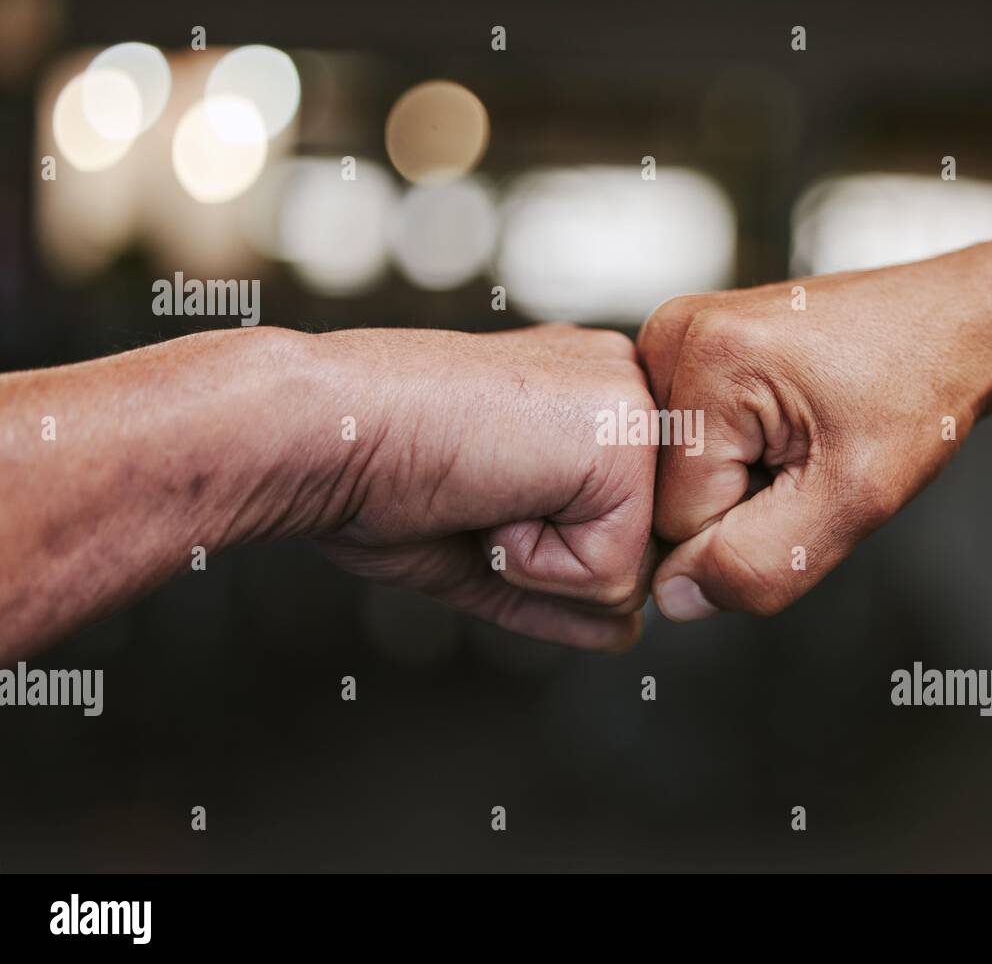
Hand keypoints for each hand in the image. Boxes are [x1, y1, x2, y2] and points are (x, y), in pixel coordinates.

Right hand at [311, 324, 656, 650]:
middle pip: (639, 556)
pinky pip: (611, 577)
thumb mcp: (486, 545)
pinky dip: (533, 565)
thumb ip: (565, 586)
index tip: (475, 491)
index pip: (622, 532)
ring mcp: (636, 410)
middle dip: (548, 562)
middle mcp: (628, 390)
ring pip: (632, 574)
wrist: (320, 431)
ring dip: (538, 564)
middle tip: (477, 491)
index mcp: (595, 397)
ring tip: (483, 488)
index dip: (543, 549)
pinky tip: (489, 492)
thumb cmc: (377, 472)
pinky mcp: (629, 444)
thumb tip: (629, 634)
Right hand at [637, 252, 991, 620]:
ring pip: (671, 473)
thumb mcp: (858, 498)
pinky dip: (731, 452)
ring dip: (737, 477)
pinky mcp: (685, 346)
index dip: (747, 528)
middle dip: (736, 500)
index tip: (807, 482)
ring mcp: (675, 336)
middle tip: (807, 459)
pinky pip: (683, 442)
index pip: (674, 518)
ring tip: (800, 436)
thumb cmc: (923, 386)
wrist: (955, 326)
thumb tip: (673, 595)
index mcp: (709, 357)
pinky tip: (781, 424)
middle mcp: (675, 334)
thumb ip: (760, 562)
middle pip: (665, 491)